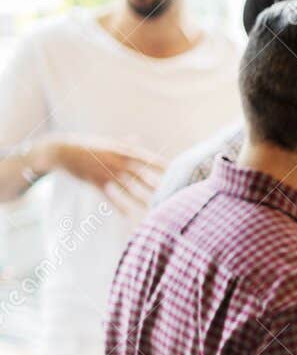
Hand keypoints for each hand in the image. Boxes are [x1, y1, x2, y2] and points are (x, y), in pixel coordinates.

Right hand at [40, 136, 162, 214]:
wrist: (60, 150)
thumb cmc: (86, 145)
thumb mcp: (106, 142)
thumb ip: (123, 143)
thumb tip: (136, 138)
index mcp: (121, 149)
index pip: (146, 157)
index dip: (162, 165)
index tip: (177, 171)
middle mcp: (116, 160)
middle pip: (141, 174)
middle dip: (157, 183)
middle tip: (173, 192)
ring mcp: (105, 171)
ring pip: (128, 187)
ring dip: (141, 198)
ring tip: (155, 208)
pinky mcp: (94, 181)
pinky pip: (109, 196)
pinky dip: (118, 206)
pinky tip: (128, 215)